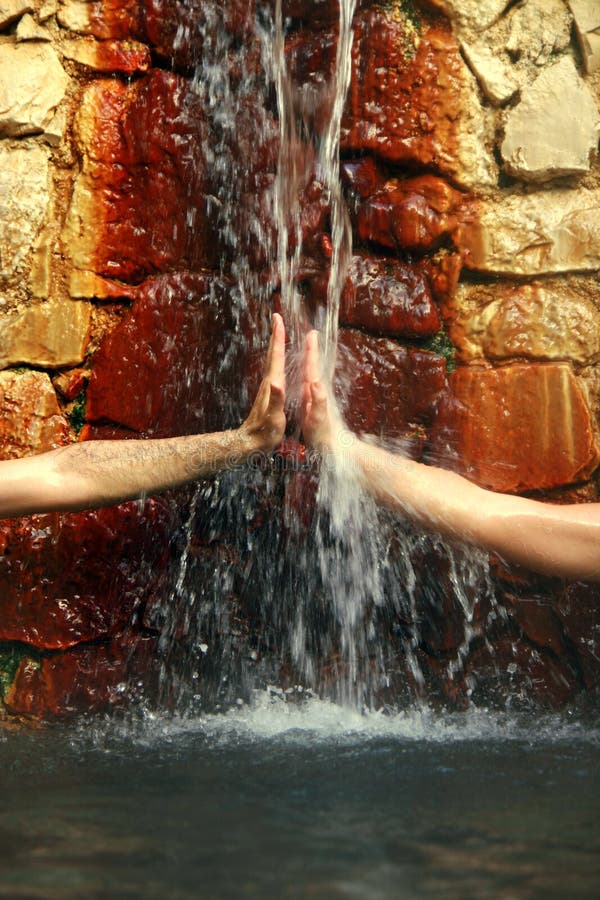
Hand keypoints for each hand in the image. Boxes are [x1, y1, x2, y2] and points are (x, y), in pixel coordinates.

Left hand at [240, 313, 285, 452]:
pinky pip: (275, 369)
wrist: (250, 443)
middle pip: (273, 354)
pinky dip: (278, 359)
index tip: (278, 319)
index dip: (279, 337)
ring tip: (280, 332)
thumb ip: (276, 400)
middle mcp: (269, 382)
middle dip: (276, 335)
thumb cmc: (264, 433)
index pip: (277, 356)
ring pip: (273, 360)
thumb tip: (277, 382)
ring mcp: (268, 387)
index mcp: (273, 384)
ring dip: (277, 344)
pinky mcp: (269, 393)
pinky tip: (280, 360)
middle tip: (277, 317)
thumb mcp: (274, 418)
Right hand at [301, 330, 348, 451]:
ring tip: (307, 347)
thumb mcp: (318, 419)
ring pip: (311, 373)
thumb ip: (319, 400)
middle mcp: (316, 392)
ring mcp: (315, 398)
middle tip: (311, 333)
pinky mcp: (313, 405)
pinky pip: (308, 384)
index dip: (311, 351)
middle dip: (311, 350)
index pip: (312, 367)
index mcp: (315, 392)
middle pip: (313, 366)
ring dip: (309, 359)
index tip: (311, 334)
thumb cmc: (323, 436)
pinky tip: (305, 374)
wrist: (332, 449)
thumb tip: (316, 381)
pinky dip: (306, 374)